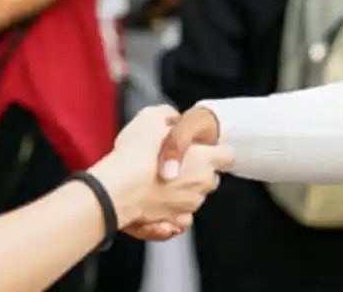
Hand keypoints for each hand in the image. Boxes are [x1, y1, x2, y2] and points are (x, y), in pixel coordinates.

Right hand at [89, 106, 230, 236]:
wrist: (114, 190)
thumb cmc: (136, 155)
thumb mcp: (152, 117)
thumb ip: (169, 117)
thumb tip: (171, 120)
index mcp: (205, 160)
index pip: (228, 155)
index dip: (213, 150)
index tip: (197, 148)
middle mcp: (201, 186)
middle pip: (209, 178)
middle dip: (196, 172)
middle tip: (170, 163)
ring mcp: (186, 208)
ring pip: (191, 198)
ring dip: (179, 191)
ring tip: (154, 180)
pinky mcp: (168, 225)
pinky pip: (176, 220)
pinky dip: (168, 213)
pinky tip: (151, 200)